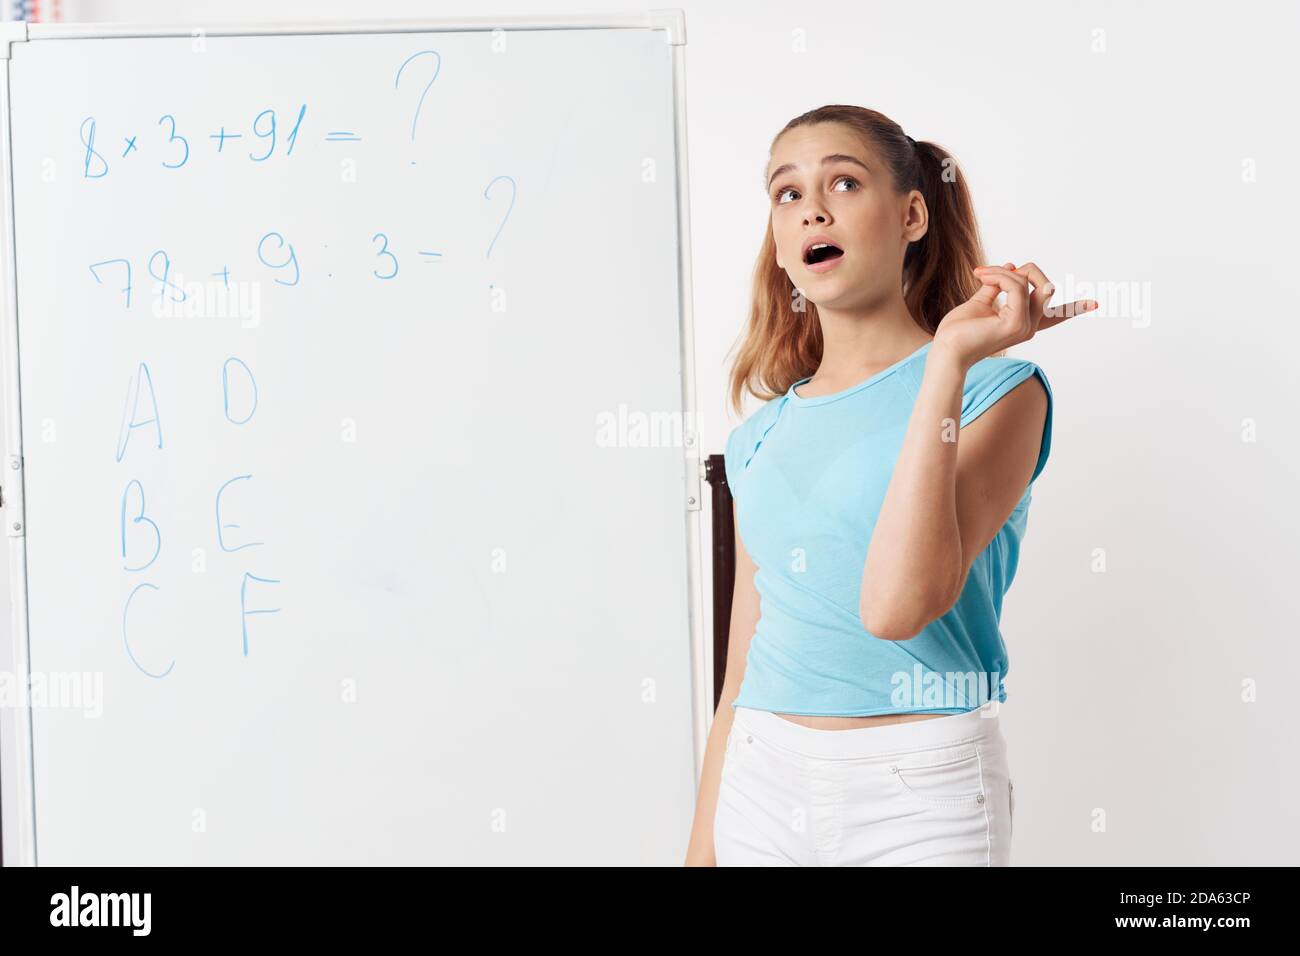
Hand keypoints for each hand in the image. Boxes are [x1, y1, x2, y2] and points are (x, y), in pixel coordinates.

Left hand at [932, 260, 1096, 367]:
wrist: (946, 349)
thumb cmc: (958, 330)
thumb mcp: (980, 303)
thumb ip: (997, 287)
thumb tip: (1011, 267)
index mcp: (1023, 323)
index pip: (1055, 316)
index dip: (1074, 308)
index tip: (1095, 304)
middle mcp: (1029, 326)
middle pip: (1043, 286)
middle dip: (1018, 271)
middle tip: (987, 272)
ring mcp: (1025, 326)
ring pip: (1028, 282)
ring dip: (1002, 272)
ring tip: (980, 274)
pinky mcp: (1016, 323)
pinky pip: (1016, 285)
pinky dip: (998, 275)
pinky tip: (981, 277)